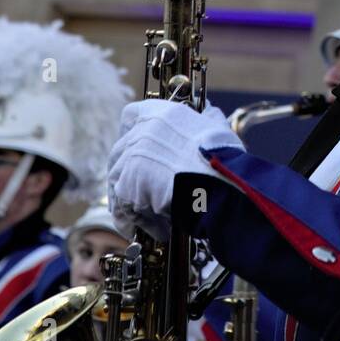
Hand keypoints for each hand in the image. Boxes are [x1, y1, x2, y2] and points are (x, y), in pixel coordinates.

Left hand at [107, 99, 242, 239]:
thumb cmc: (222, 157)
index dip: (130, 130)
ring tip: (146, 216)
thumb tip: (207, 111)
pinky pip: (122, 206)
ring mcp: (131, 159)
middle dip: (127, 172)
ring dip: (129, 198)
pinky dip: (134, 220)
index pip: (130, 115)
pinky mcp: (128, 186)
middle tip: (141, 189)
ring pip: (117, 180)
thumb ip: (206, 117)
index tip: (135, 144)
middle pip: (119, 151)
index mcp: (160, 114)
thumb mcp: (216, 127)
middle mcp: (140, 132)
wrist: (217, 182)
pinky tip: (152, 229)